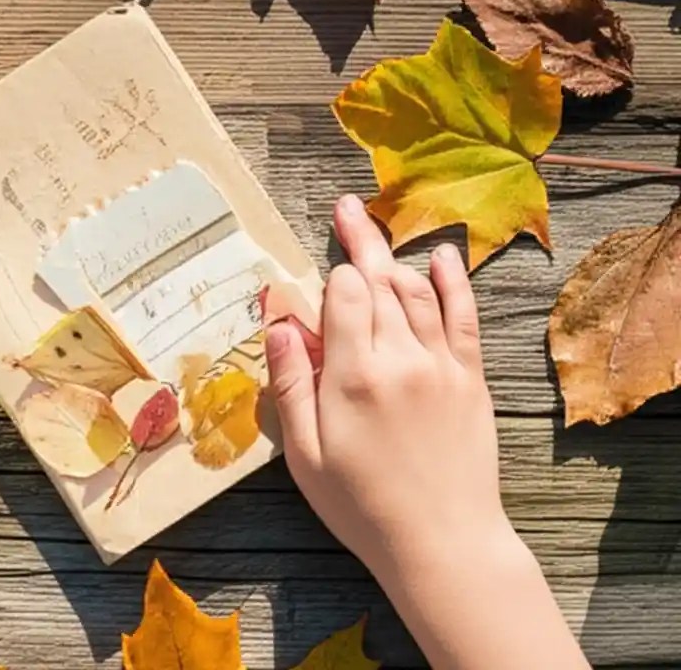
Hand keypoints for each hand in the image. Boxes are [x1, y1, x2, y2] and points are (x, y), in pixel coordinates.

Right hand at [267, 196, 587, 668]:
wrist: (443, 544)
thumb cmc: (361, 506)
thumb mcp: (306, 455)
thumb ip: (290, 385)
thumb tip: (278, 324)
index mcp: (352, 376)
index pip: (344, 294)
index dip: (330, 276)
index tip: (316, 272)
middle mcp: (401, 359)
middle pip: (379, 281)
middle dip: (358, 241)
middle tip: (344, 205)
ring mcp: (441, 366)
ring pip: (417, 292)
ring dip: (394, 259)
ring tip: (374, 234)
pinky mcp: (470, 380)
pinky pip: (463, 316)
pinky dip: (453, 281)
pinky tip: (441, 256)